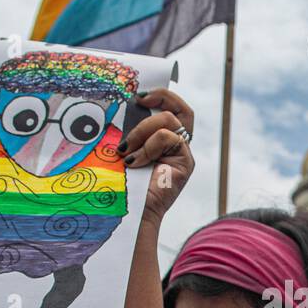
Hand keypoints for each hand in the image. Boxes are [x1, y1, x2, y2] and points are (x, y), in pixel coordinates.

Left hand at [121, 88, 194, 223]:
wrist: (129, 211)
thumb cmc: (121, 183)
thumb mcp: (123, 148)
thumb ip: (128, 129)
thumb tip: (121, 105)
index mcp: (162, 140)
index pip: (172, 109)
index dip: (162, 96)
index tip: (138, 95)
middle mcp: (177, 146)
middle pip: (182, 109)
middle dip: (163, 96)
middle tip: (139, 100)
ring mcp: (183, 154)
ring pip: (170, 120)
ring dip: (143, 130)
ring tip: (126, 150)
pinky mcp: (186, 163)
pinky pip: (169, 137)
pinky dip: (149, 146)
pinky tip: (136, 162)